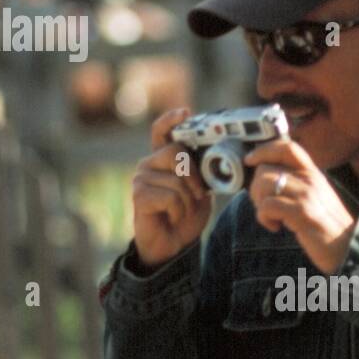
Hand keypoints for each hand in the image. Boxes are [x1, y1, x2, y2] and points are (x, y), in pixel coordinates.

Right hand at [131, 108, 212, 268]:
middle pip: (175, 151)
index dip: (171, 120)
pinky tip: (170, 217)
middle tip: (197, 194)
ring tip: (180, 211)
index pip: (161, 131)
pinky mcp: (138, 196)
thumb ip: (204, 174)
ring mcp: (141, 179)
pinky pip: (170, 197)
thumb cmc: (184, 216)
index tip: (185, 113)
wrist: (170, 245)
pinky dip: (178, 211)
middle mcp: (148, 164)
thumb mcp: (200, 191)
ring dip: (188, 201)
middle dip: (194, 175)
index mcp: (163, 159)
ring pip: (176, 179)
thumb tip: (220, 161)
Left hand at [245, 138, 355, 274]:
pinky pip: (267, 205)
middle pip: (265, 169)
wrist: (349, 247)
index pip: (286, 147)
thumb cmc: (327, 226)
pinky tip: (275, 227)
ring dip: (259, 203)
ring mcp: (306, 194)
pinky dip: (264, 218)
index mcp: (313, 173)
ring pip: (263, 184)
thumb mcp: (315, 196)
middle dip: (255, 189)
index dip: (263, 150)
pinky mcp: (301, 211)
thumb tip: (265, 178)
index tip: (249, 160)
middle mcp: (309, 179)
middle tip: (264, 206)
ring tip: (271, 217)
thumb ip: (296, 184)